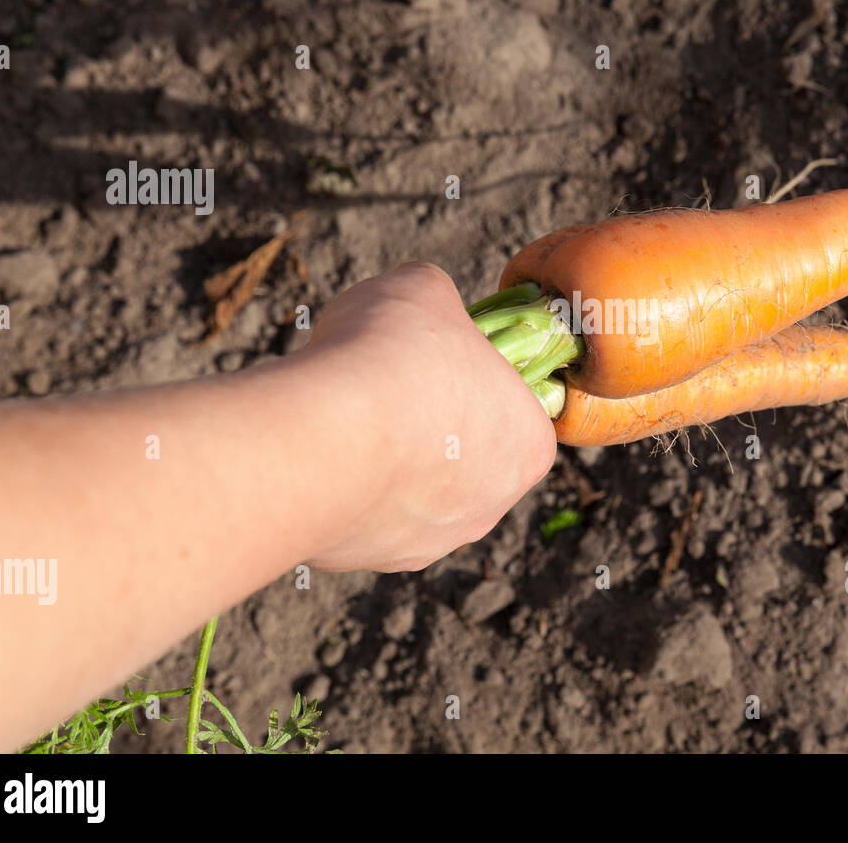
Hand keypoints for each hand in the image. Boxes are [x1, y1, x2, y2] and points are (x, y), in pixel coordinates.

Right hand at [296, 262, 556, 571]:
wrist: (321, 441)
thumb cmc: (391, 358)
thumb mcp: (423, 288)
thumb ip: (438, 299)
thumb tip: (426, 305)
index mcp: (529, 445)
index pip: (514, 408)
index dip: (472, 376)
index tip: (432, 359)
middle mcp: (492, 506)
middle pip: (464, 454)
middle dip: (427, 423)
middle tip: (383, 385)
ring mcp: (432, 542)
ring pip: (411, 491)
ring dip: (383, 457)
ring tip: (342, 415)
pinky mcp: (372, 559)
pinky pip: (363, 515)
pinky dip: (344, 485)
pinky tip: (318, 452)